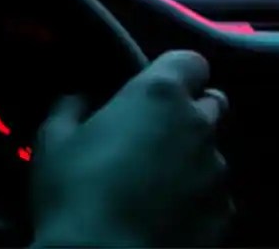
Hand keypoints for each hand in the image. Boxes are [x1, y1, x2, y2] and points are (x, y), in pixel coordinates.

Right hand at [31, 51, 232, 246]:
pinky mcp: (225, 212)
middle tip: (153, 137)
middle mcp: (198, 125)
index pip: (191, 62)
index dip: (174, 73)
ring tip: (156, 186)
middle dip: (189, 113)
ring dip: (192, 159)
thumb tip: (80, 98)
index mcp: (160, 95)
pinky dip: (197, 199)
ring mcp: (217, 171)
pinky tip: (168, 217)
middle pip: (211, 103)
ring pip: (212, 152)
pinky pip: (215, 195)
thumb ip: (71, 108)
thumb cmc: (74, 194)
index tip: (151, 91)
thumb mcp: (53, 143)